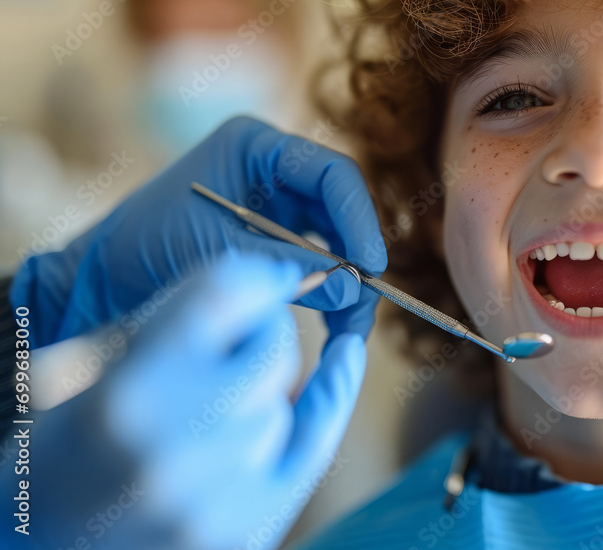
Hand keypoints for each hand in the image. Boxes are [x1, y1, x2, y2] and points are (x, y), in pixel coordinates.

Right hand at [1, 255, 367, 549]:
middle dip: (261, 333)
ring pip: (284, 399)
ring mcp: (215, 501)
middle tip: (230, 343)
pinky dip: (331, 396)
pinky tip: (345, 358)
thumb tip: (271, 279)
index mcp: (125, 395)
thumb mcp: (91, 371)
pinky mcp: (244, 532)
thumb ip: (177, 323)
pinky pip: (314, 444)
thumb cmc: (61, 450)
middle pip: (273, 350)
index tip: (269, 274)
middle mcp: (175, 450)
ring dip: (263, 386)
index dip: (257, 277)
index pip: (225, 297)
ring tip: (212, 402)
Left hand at [10, 116, 388, 348]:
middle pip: (341, 206)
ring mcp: (276, 201)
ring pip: (336, 236)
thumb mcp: (220, 254)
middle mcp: (273, 168)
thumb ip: (288, 267)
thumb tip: (355, 289)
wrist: (102, 277)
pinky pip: (317, 256)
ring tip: (351, 323)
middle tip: (366, 302)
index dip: (359, 219)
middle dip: (357, 255)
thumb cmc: (145, 248)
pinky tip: (334, 317)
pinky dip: (328, 287)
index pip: (331, 174)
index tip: (371, 266)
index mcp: (255, 146)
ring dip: (348, 278)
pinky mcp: (274, 235)